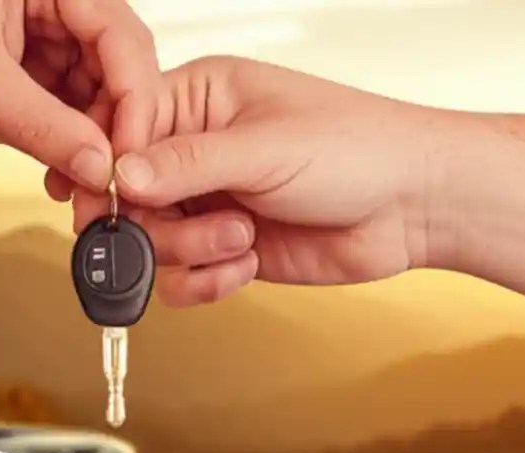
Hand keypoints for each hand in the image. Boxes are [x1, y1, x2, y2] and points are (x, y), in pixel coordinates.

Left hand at [0, 0, 159, 193]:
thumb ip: (41, 125)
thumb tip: (98, 164)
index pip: (119, 35)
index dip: (134, 98)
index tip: (131, 151)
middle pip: (114, 63)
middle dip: (109, 123)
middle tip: (103, 176)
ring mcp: (42, 26)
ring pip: (93, 86)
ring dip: (85, 137)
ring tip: (66, 175)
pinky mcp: (28, 56)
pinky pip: (64, 98)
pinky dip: (59, 133)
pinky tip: (43, 155)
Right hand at [82, 56, 439, 306]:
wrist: (416, 207)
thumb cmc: (358, 149)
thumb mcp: (263, 147)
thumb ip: (185, 163)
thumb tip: (120, 172)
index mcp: (198, 99)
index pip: (120, 128)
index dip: (109, 167)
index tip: (109, 198)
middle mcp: (194, 150)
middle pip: (125, 195)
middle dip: (155, 221)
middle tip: (186, 226)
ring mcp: (206, 201)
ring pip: (149, 241)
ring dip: (191, 250)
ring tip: (240, 238)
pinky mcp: (221, 247)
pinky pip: (177, 277)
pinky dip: (205, 280)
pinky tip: (244, 264)